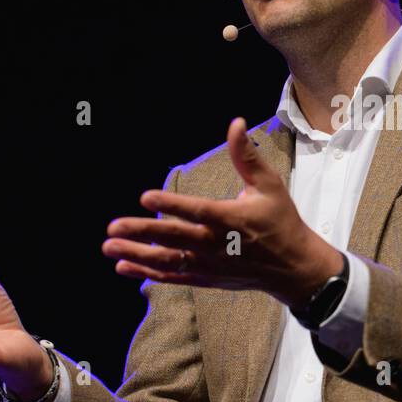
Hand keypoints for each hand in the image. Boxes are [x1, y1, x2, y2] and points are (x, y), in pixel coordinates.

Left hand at [103, 117, 342, 306]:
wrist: (293, 267)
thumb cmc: (280, 221)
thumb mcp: (269, 185)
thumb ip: (247, 156)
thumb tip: (236, 123)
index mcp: (231, 219)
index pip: (196, 211)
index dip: (171, 204)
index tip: (145, 197)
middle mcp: (216, 245)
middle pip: (174, 238)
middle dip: (142, 232)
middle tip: (112, 227)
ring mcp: (209, 265)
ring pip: (167, 260)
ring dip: (137, 254)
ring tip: (109, 247)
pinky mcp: (206, 278)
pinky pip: (172, 277)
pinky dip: (147, 273)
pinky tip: (123, 266)